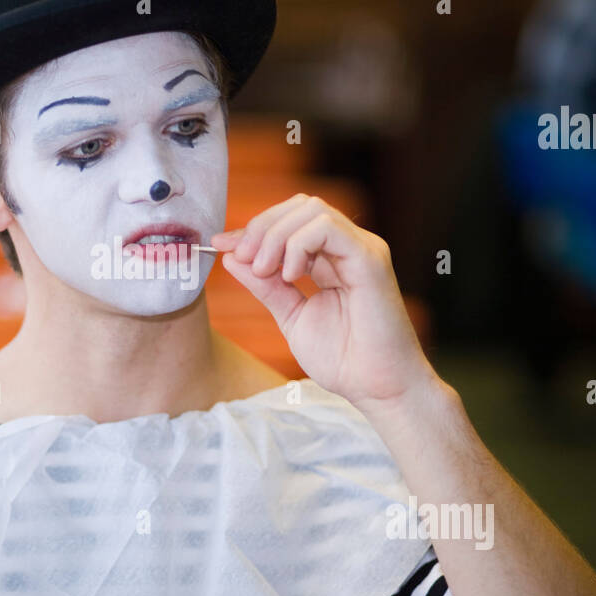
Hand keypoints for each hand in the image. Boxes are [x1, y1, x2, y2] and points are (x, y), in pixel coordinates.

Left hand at [210, 194, 436, 409]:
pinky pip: (326, 228)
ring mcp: (362, 249)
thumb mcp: (290, 315)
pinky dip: (298, 245)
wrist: (375, 388)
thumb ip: (265, 286)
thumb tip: (231, 256)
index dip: (253, 229)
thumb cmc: (343, 359)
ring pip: (311, 210)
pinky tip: (290, 275)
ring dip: (276, 236)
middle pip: (299, 206)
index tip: (220, 245)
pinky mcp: (370, 258)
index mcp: (332, 259)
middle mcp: (348, 247)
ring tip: (266, 272)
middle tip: (245, 260)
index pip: (290, 221)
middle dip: (261, 227)